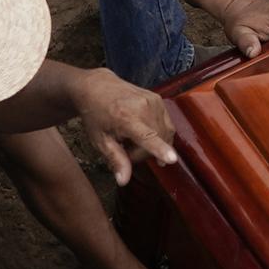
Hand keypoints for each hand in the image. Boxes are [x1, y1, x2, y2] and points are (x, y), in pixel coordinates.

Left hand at [75, 71, 178, 185]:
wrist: (98, 87)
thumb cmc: (95, 116)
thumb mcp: (99, 140)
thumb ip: (115, 159)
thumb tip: (123, 181)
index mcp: (125, 118)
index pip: (147, 136)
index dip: (160, 149)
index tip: (172, 159)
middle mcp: (143, 107)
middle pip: (157, 140)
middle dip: (144, 152)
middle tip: (126, 151)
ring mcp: (154, 101)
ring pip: (165, 133)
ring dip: (153, 143)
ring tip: (134, 141)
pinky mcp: (159, 99)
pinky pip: (166, 124)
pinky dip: (158, 133)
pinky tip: (144, 132)